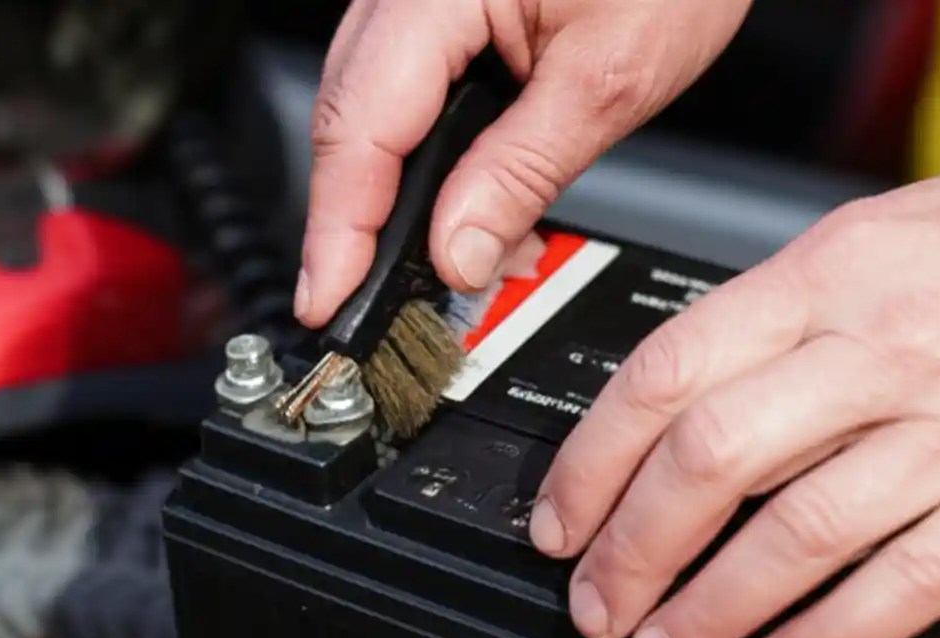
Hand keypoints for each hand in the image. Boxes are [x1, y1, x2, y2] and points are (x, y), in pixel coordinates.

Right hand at [293, 0, 751, 326]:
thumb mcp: (609, 79)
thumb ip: (522, 172)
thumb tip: (458, 255)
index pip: (362, 127)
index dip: (339, 229)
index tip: (331, 301)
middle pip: (348, 122)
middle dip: (356, 224)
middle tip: (370, 305)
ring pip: (370, 112)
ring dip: (395, 198)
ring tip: (440, 267)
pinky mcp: (440, 11)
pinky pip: (407, 92)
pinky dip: (427, 159)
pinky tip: (461, 205)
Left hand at [530, 135, 939, 637]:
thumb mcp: (873, 234)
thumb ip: (773, 314)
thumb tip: (677, 395)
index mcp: (830, 275)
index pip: (669, 372)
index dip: (594, 458)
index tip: (561, 514)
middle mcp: (883, 353)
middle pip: (715, 462)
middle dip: (634, 548)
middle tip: (594, 600)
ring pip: (800, 537)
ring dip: (712, 608)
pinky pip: (908, 584)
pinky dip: (830, 637)